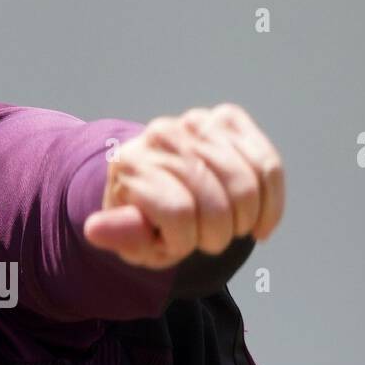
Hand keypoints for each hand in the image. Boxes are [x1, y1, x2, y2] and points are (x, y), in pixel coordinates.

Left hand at [84, 103, 284, 269]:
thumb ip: (122, 234)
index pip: (178, 214)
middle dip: (218, 237)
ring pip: (246, 186)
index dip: (185, 242)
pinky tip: (260, 226)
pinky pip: (268, 166)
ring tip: (230, 229)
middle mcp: (161, 135)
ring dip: (245, 223)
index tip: (177, 244)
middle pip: (216, 203)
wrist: (162, 185)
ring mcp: (197, 122)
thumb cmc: (148, 219)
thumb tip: (93, 230)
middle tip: (207, 241)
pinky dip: (271, 204)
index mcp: (130, 163)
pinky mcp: (230, 119)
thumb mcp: (132, 237)